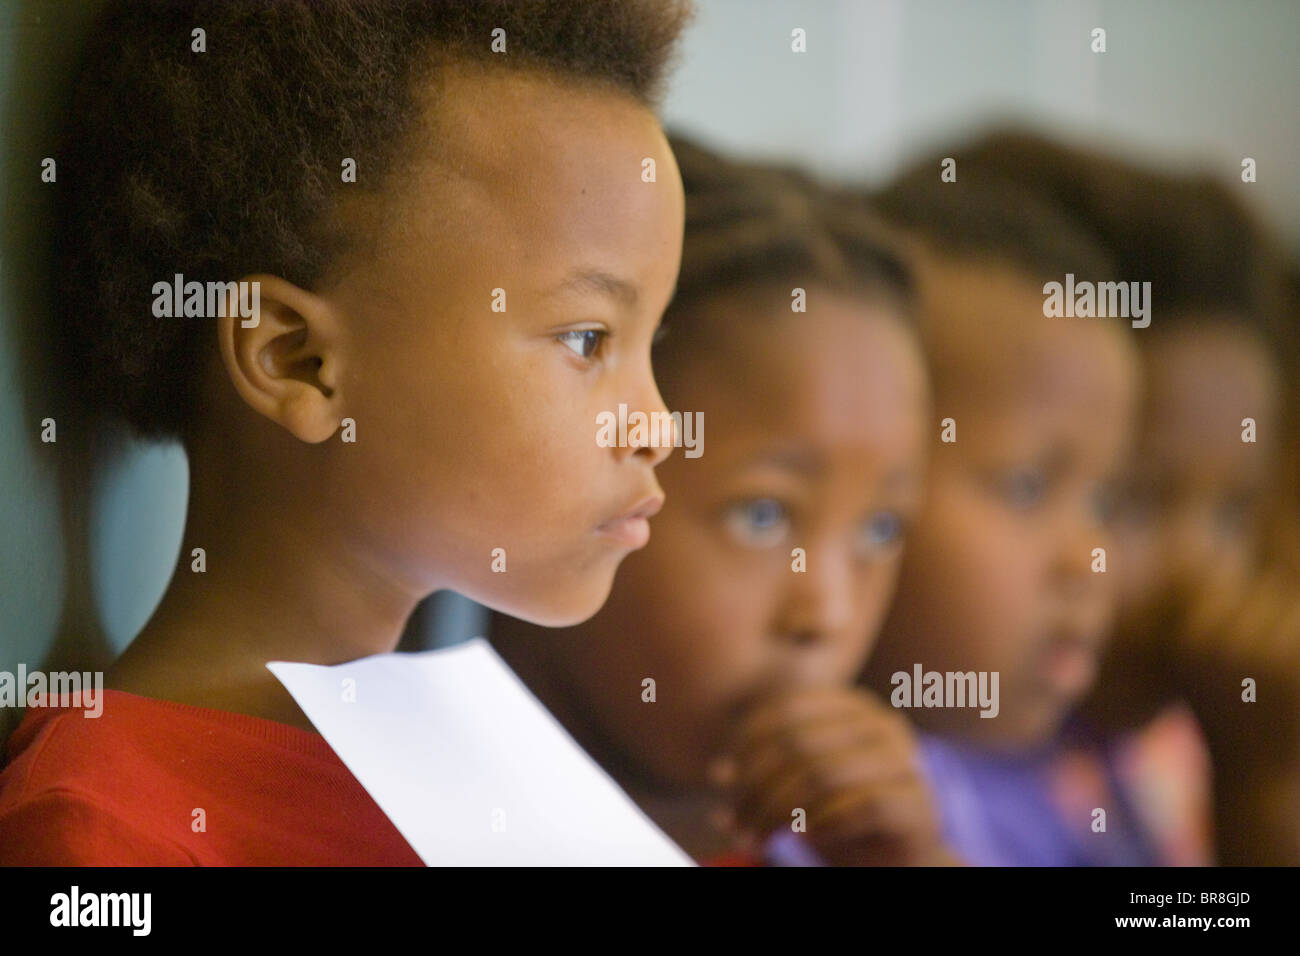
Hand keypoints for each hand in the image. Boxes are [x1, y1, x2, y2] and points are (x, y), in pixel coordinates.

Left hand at [709, 685, 952, 865]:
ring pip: (824, 776)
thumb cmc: (838, 812)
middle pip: (800, 746)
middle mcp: (881, 724)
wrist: (897, 856)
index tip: (721, 778)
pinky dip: (823, 824)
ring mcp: (904, 762)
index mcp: (852, 704)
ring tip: (754, 837)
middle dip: (756, 787)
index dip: (746, 744)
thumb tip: (717, 774)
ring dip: (779, 813)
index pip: (786, 711)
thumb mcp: (798, 780)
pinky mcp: (917, 804)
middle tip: (732, 821)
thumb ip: (764, 767)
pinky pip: (861, 807)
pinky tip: (805, 837)